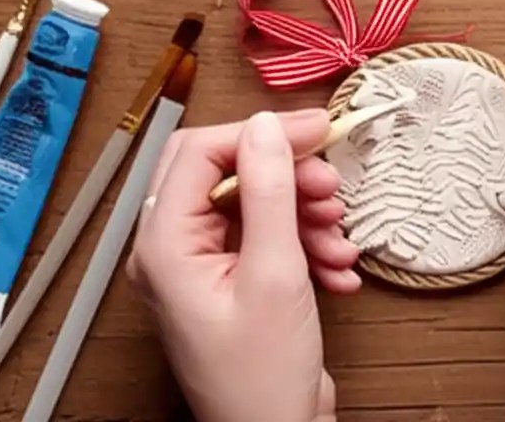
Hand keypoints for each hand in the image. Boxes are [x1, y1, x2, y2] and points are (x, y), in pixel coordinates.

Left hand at [127, 110, 362, 421]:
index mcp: (165, 245)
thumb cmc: (260, 378)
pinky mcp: (234, 284)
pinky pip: (270, 240)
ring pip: (257, 207)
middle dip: (289, 178)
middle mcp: (176, 251)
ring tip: (340, 243)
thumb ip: (269, 193)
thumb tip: (265, 128)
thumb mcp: (275, 274)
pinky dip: (308, 246)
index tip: (315, 130)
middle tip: (332, 189)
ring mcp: (205, 269)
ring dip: (307, 217)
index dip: (261, 133)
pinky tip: (338, 272)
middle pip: (231, 176)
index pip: (200, 151)